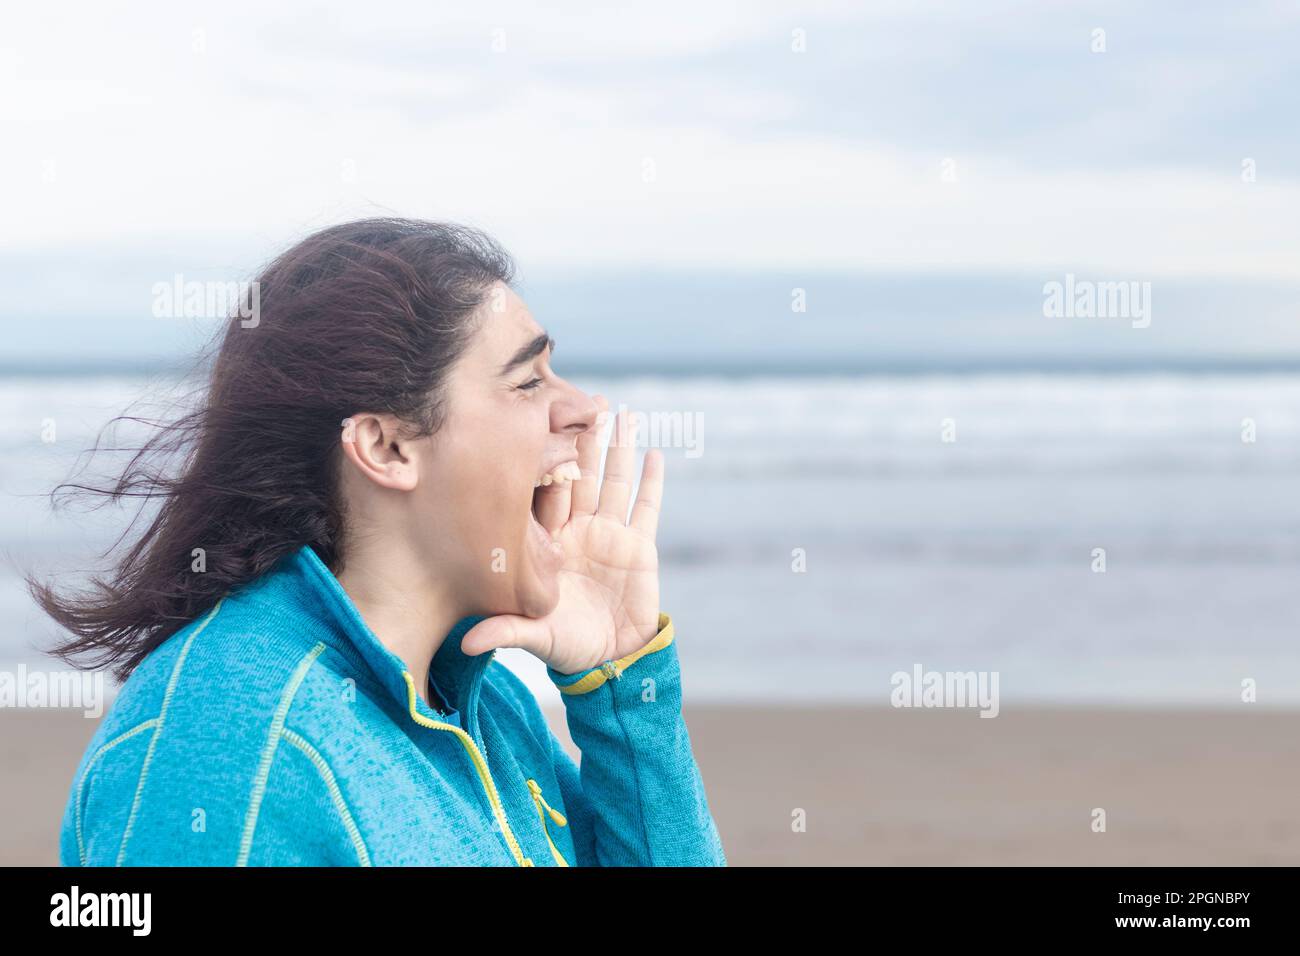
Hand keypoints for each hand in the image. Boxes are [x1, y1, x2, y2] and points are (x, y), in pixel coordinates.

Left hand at [462, 399, 663, 673]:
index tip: (542, 427)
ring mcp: (610, 535)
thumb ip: (504, 631)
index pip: (548, 494)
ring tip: (624, 414)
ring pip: (615, 482)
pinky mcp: (640, 546)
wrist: (608, 659)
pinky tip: (656, 455)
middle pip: (583, 476)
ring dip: (621, 449)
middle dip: (585, 440)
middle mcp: (578, 530)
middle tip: (586, 402)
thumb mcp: (533, 635)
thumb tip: (466, 644)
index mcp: (549, 542)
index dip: (547, 462)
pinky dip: (652, 483)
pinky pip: (647, 508)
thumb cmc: (564, 644)